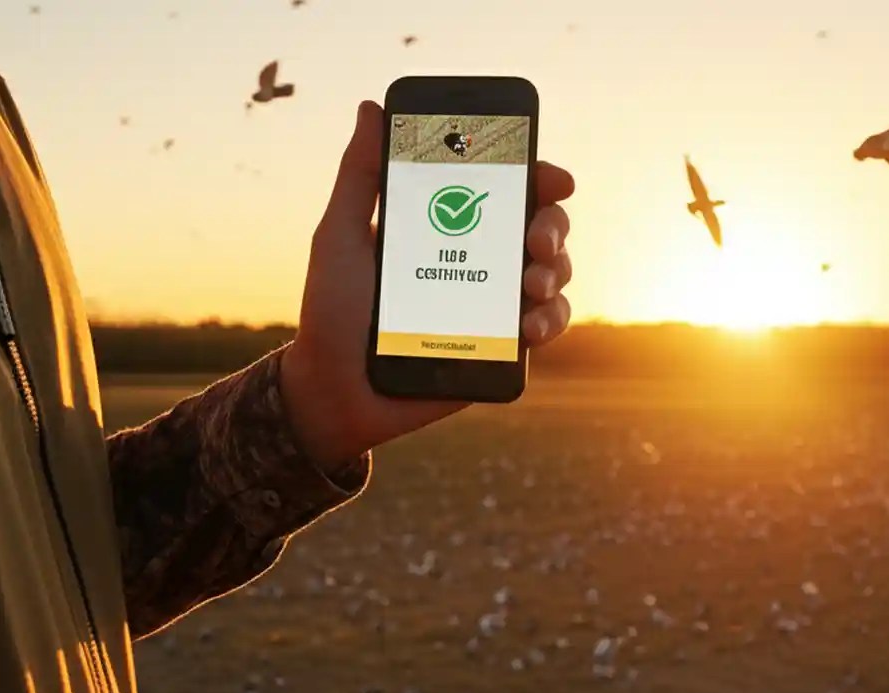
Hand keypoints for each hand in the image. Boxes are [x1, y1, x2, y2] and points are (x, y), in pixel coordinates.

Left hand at [281, 101, 574, 469]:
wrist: (333, 388)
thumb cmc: (332, 310)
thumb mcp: (340, 235)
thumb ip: (359, 175)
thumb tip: (370, 108)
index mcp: (448, 226)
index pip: (507, 190)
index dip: (539, 178)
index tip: (552, 178)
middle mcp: (478, 261)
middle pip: (542, 228)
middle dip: (553, 226)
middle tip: (535, 237)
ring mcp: (493, 306)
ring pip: (553, 275)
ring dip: (556, 272)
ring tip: (530, 285)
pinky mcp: (500, 351)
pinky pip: (545, 328)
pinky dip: (550, 321)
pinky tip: (530, 326)